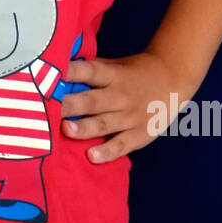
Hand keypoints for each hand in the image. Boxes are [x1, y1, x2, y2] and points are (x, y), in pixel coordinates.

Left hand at [59, 52, 195, 163]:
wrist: (173, 77)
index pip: (88, 71)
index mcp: (111, 75)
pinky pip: (122, 144)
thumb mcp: (113, 66)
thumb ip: (89, 72)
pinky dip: (108, 151)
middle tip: (49, 109)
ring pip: (104, 123)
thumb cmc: (132, 73)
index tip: (51, 75)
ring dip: (85, 128)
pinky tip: (92, 156)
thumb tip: (55, 74)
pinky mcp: (140, 134)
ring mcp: (130, 116)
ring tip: (67, 131)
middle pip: (92, 101)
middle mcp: (119, 94)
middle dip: (70, 105)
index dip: (70, 72)